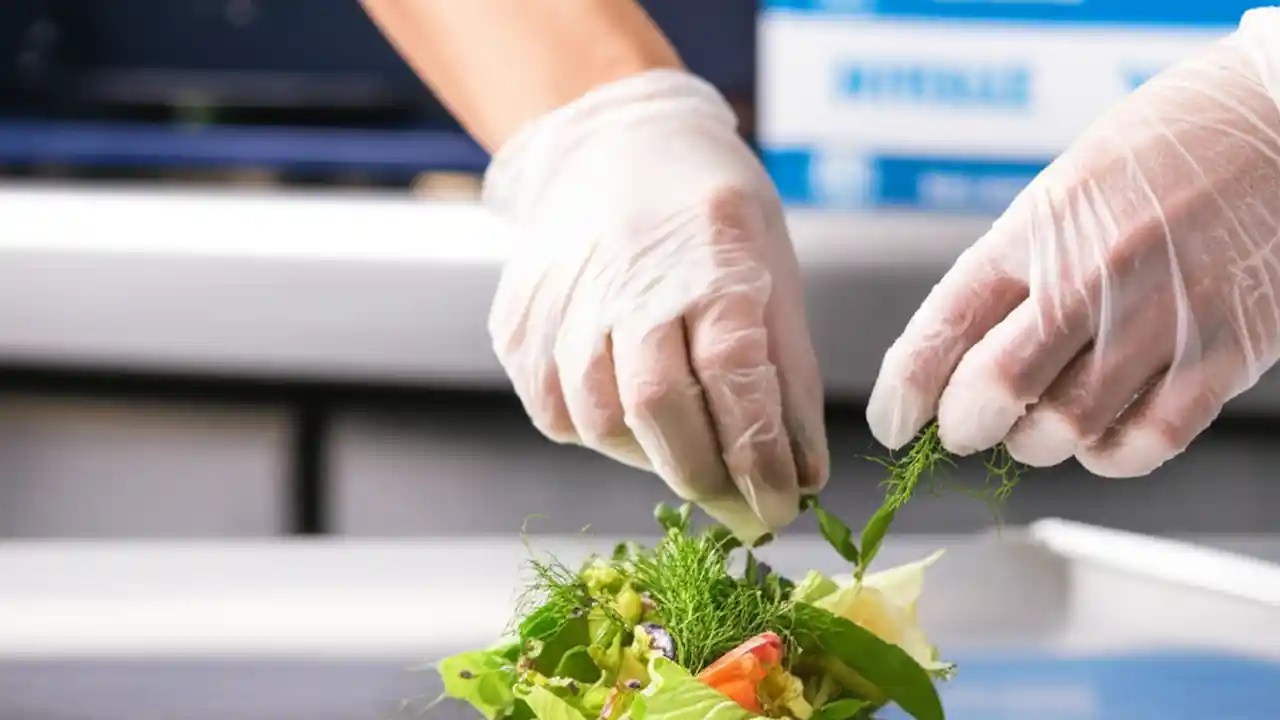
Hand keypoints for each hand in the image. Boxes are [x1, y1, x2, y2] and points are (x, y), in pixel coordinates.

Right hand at [485, 70, 827, 536]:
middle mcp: (626, 282)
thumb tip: (803, 476)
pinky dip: (596, 432)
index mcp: (707, 262)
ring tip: (685, 446)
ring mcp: (561, 302)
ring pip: (597, 421)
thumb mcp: (774, 274)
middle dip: (704, 475)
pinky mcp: (517, 323)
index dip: (759, 460)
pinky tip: (627, 417)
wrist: (612, 144)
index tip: (782, 505)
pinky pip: (553, 411)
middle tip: (737, 501)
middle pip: (657, 410)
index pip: (734, 381)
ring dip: (651, 457)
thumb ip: (788, 378)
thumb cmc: (708, 213)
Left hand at [867, 9, 1279, 476]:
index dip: (904, 390)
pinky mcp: (1224, 355)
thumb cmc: (1167, 152)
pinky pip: (1146, 442)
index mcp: (1037, 229)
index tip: (892, 424)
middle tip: (966, 427)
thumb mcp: (1066, 189)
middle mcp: (1091, 276)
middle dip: (964, 427)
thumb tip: (958, 361)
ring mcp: (1160, 319)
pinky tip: (1101, 435)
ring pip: (1064, 429)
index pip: (943, 326)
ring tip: (1040, 420)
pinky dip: (1108, 456)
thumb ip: (1015, 269)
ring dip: (1036, 443)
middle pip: (994, 390)